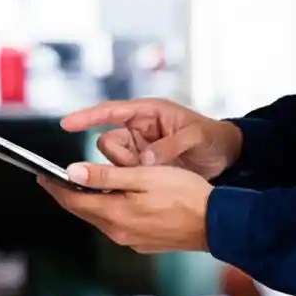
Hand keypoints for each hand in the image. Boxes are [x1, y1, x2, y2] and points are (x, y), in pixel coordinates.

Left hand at [39, 163, 212, 252]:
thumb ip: (105, 176)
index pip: (73, 201)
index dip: (55, 187)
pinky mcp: (143, 241)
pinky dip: (108, 209)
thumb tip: (72, 173)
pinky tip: (113, 199)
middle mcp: (119, 231)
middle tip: (55, 179)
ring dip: (89, 202)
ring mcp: (131, 239)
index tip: (41, 176)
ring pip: (100, 217)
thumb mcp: (142, 176)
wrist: (216, 222)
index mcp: (115, 213)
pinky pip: (116, 224)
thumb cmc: (184, 194)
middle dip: (68, 194)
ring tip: (82, 185)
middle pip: (83, 210)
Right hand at [62, 98, 241, 178]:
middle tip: (145, 164)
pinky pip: (126, 176)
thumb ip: (169, 146)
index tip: (66, 124)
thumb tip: (144, 161)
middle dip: (120, 158)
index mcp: (148, 113)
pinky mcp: (143, 168)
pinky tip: (152, 184)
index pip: (110, 111)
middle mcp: (138, 130)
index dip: (87, 117)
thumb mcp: (195, 137)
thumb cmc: (213, 137)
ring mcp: (140, 150)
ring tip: (159, 172)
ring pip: (115, 163)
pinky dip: (133, 182)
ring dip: (130, 172)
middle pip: (109, 144)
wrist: (229, 156)